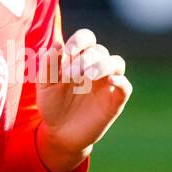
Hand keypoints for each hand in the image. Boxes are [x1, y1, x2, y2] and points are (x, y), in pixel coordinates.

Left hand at [35, 28, 131, 171]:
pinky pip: (126, 86)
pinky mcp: (115, 101)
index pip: (86, 38)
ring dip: (102, 65)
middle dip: (84, 59)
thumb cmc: (52, 105)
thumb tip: (56, 44)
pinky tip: (109, 81)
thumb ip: (48, 65)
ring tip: (86, 77)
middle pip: (99, 50)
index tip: (68, 52)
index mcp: (78, 59)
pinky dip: (121, 81)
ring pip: (116, 63)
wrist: (60, 133)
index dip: (79, 41)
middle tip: (70, 75)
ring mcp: (107, 84)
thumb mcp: (45, 85)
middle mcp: (95, 67)